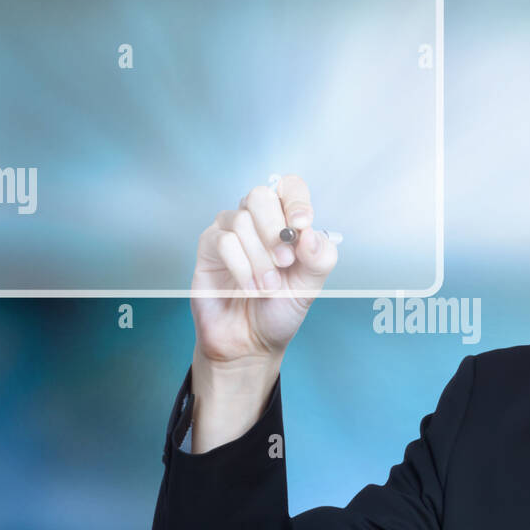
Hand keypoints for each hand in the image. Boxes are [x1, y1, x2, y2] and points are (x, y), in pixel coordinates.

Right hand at [190, 174, 338, 369]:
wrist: (250, 342)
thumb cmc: (279, 310)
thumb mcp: (311, 286)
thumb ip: (320, 258)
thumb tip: (310, 233)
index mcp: (286, 223)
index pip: (290, 187)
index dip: (296, 200)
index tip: (302, 225)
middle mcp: (257, 221)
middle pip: (260, 196)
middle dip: (275, 231)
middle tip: (285, 262)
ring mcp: (231, 231)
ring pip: (242, 221)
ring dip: (260, 260)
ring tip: (266, 287)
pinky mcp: (209, 246)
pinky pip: (224, 241)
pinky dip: (241, 267)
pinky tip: (248, 286)